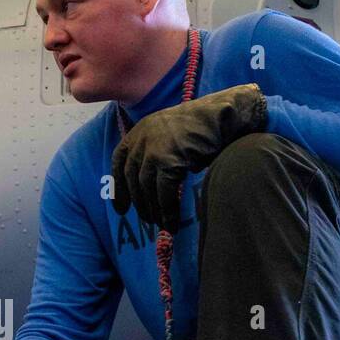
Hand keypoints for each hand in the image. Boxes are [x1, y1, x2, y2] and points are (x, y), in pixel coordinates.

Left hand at [111, 84, 266, 228]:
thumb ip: (154, 152)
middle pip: (132, 178)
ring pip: (147, 188)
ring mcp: (153, 149)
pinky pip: (164, 193)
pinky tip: (172, 223)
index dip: (119, 188)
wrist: (221, 115)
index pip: (119, 162)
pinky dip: (168, 211)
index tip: (121, 209)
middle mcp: (142, 139)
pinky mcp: (168, 160)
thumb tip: (149, 185)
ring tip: (160, 224)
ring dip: (153, 210)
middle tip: (147, 219)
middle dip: (139, 202)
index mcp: (139, 130)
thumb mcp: (168, 133)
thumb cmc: (201, 126)